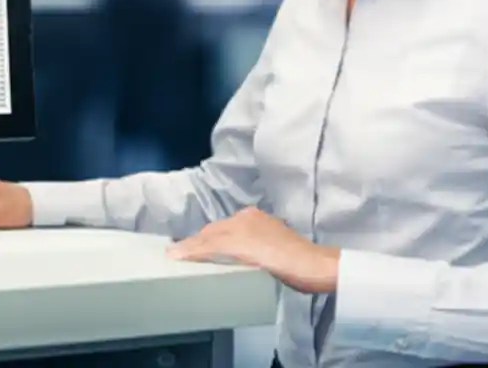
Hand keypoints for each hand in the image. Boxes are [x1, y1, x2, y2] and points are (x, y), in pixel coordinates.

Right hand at [166, 207, 340, 293]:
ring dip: (213, 248)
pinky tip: (227, 263)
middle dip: (200, 244)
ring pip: (230, 239)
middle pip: (218, 232)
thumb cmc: (280, 258)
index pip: (209, 231)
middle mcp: (252, 220)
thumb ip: (208, 247)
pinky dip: (229, 253)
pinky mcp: (273, 244)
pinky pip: (242, 246)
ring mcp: (264, 231)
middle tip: (182, 261)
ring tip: (200, 263)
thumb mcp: (240, 250)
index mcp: (244, 218)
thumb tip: (176, 249)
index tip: (172, 256)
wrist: (315, 269)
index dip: (191, 244)